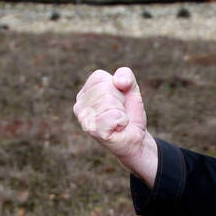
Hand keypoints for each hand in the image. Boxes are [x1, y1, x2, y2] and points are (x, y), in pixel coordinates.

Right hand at [73, 66, 156, 182]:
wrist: (137, 140)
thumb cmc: (130, 114)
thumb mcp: (131, 90)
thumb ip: (126, 75)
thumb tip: (118, 81)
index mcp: (84, 92)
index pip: (99, 77)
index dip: (116, 88)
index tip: (118, 101)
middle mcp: (79, 105)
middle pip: (105, 88)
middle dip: (120, 100)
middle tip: (119, 113)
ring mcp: (83, 119)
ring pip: (109, 101)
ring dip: (121, 112)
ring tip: (118, 121)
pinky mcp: (93, 131)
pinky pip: (114, 115)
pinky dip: (122, 121)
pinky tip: (118, 129)